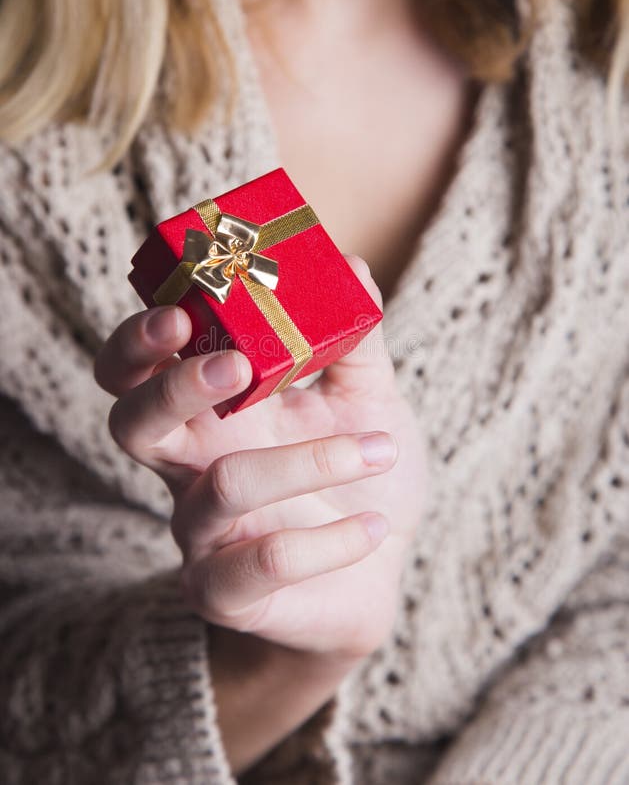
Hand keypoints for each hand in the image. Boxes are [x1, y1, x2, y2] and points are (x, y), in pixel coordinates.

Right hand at [95, 257, 427, 660]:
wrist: (381, 564)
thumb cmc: (362, 470)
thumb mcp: (366, 399)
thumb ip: (356, 340)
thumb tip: (353, 267)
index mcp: (213, 412)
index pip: (139, 369)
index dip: (140, 340)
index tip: (182, 309)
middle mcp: (192, 468)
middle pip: (130, 423)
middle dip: (170, 388)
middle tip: (235, 366)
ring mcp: (203, 534)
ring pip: (224, 487)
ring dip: (310, 460)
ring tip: (380, 449)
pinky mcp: (228, 592)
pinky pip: (264, 563)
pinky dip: (329, 541)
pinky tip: (375, 527)